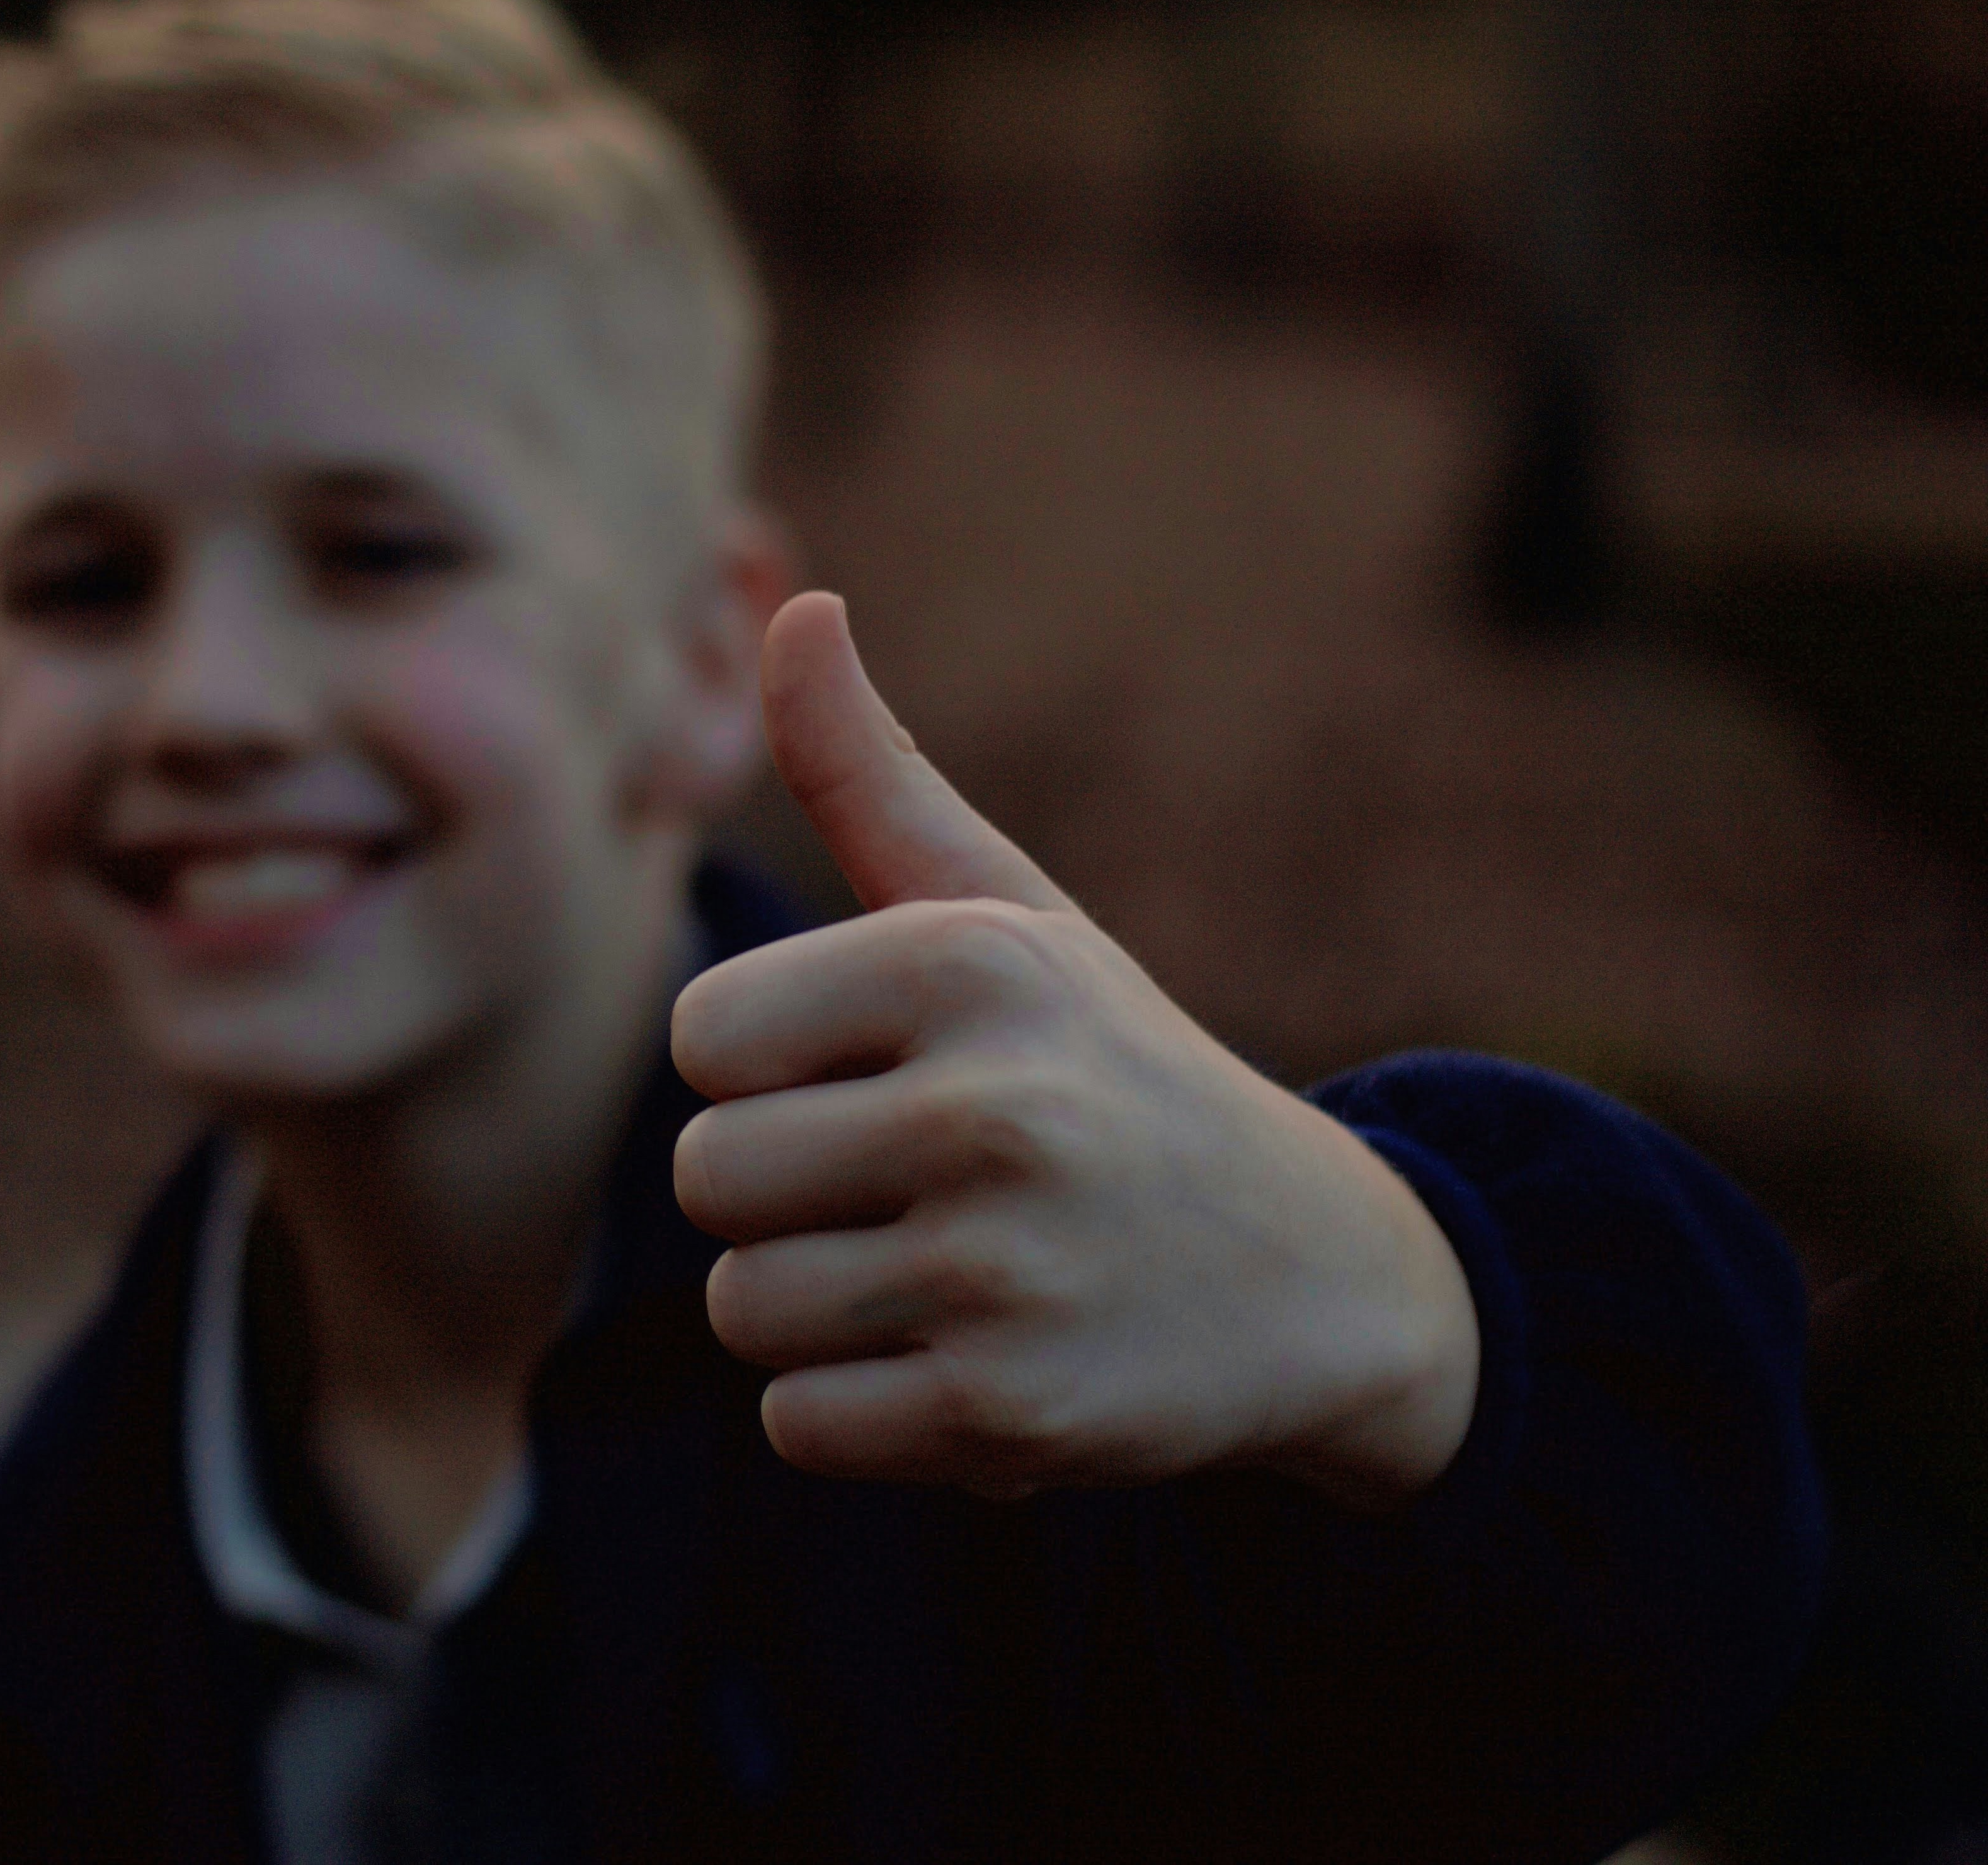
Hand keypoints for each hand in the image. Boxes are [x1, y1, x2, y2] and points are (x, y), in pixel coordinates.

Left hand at [670, 593, 1477, 1508]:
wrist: (1325, 1276)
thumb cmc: (1114, 1070)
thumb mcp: (1008, 913)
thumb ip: (869, 774)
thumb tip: (791, 603)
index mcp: (968, 965)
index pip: (702, 1038)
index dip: (764, 1070)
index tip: (869, 1075)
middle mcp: (991, 1110)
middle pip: (709, 1178)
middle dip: (783, 1196)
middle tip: (910, 1188)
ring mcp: (1004, 1271)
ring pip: (743, 1309)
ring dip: (818, 1308)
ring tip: (944, 1271)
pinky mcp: (1011, 1416)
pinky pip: (797, 1425)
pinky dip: (858, 1412)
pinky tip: (967, 1359)